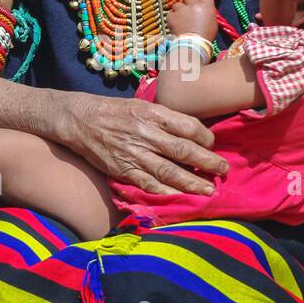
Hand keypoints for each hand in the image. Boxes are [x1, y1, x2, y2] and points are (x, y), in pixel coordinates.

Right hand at [59, 91, 228, 195]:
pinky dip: (166, 193)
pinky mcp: (123, 170)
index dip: (206, 138)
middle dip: (208, 162)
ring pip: (170, 172)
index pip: (189, 126)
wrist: (79, 120)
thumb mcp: (141, 104)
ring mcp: (135, 154)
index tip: (212, 144)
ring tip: (209, 189)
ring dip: (192, 183)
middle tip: (224, 170)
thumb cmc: (114, 111)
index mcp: (153, 113)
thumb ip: (165, 118)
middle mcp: (146, 133)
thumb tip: (191, 132)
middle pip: (185, 151)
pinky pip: (149, 185)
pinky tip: (180, 198)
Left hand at [166, 0, 218, 41]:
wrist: (193, 46)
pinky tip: (176, 26)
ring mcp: (182, 9)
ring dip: (179, 11)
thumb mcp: (213, 23)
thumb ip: (208, 13)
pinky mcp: (172, 16)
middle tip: (189, 15)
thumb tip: (204, 10)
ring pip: (178, 5)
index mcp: (207, 6)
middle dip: (189, 5)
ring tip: (181, 21)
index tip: (198, 3)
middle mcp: (194, 5)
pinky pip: (171, 14)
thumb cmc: (205, 38)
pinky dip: (172, 19)